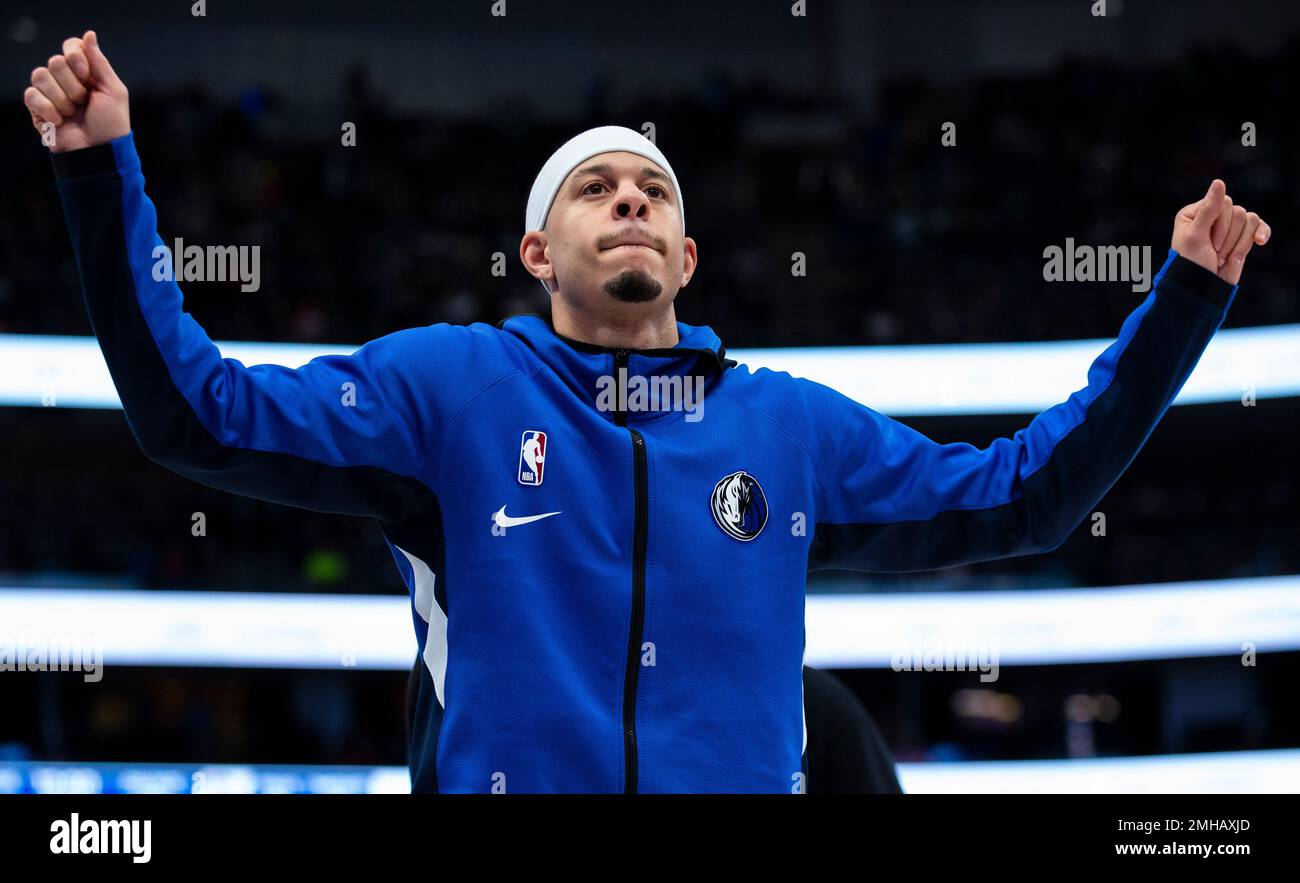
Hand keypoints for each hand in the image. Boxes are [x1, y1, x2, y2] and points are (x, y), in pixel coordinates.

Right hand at [24, 30, 129, 153]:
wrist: (99, 151)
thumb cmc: (111, 124)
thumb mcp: (114, 91)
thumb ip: (100, 63)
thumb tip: (89, 34)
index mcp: (85, 72)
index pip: (70, 46)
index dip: (75, 56)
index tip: (86, 75)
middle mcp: (65, 79)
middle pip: (55, 61)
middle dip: (73, 85)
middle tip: (83, 102)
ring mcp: (50, 93)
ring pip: (40, 75)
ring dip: (61, 98)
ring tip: (72, 113)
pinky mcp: (37, 108)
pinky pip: (31, 95)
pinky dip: (48, 109)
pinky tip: (60, 121)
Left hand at [1171, 179, 1270, 285]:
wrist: (1202, 288)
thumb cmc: (1191, 264)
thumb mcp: (1196, 235)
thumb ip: (1209, 209)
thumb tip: (1219, 182)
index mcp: (1195, 212)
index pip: (1222, 202)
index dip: (1220, 224)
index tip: (1208, 244)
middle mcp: (1211, 216)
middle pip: (1237, 211)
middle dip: (1227, 236)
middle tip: (1214, 253)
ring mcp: (1228, 227)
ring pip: (1249, 219)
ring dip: (1237, 242)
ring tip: (1222, 257)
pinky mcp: (1241, 237)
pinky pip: (1259, 226)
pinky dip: (1260, 234)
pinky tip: (1260, 242)